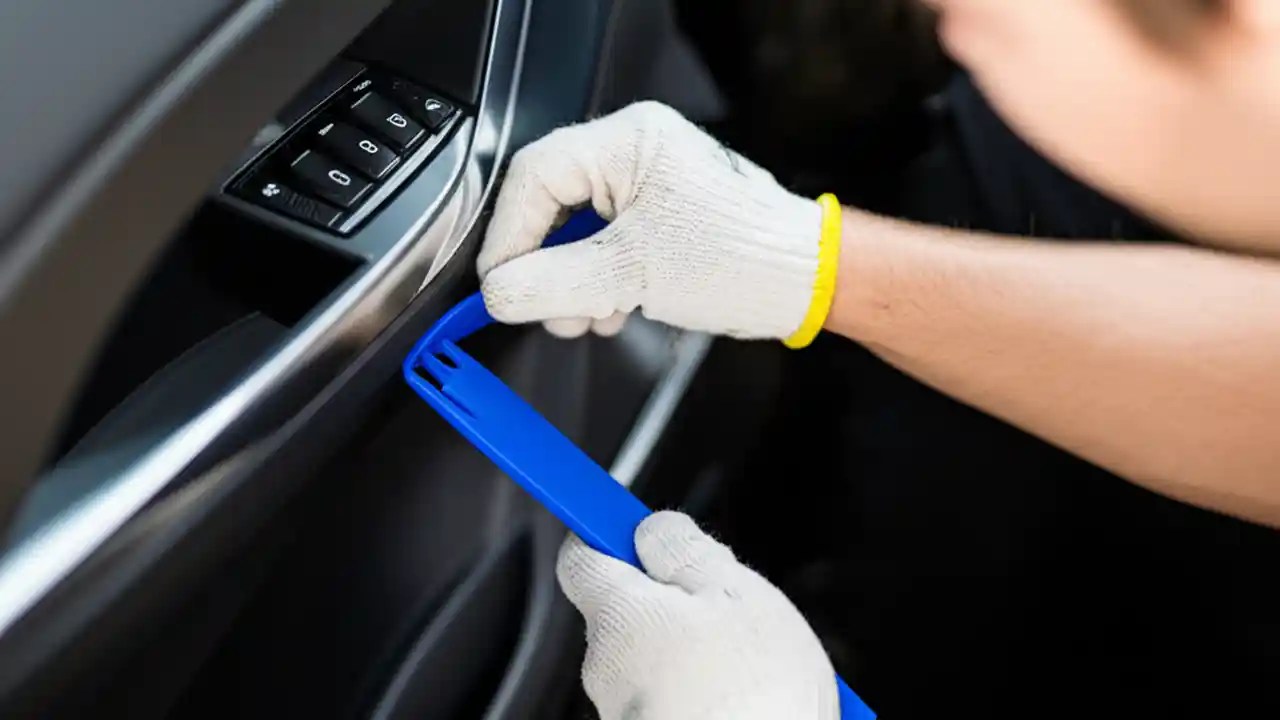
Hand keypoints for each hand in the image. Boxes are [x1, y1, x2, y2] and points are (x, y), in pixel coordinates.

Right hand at [479, 101, 823, 339]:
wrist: (805, 281)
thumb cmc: (745, 258)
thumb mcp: (631, 274)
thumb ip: (553, 283)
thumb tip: (500, 292)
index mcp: (627, 141)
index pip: (532, 177)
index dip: (508, 236)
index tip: (502, 283)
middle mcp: (635, 152)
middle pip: (550, 205)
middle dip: (545, 266)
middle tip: (545, 307)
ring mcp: (647, 183)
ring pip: (574, 231)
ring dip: (572, 283)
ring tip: (591, 315)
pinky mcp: (657, 216)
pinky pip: (603, 244)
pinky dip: (598, 282)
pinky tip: (613, 308)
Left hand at [556, 511, 839, 719]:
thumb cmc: (750, 699)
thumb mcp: (734, 595)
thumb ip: (687, 553)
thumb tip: (652, 528)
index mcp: (619, 615)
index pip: (582, 558)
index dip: (608, 535)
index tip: (634, 526)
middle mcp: (606, 671)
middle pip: (628, 614)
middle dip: (674, 607)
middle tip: (732, 610)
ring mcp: (626, 716)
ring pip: (657, 664)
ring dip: (698, 659)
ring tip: (757, 674)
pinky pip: (678, 705)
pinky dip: (709, 701)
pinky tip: (752, 709)